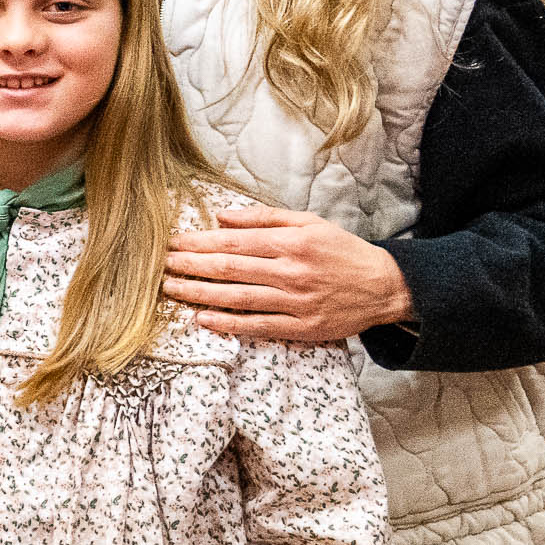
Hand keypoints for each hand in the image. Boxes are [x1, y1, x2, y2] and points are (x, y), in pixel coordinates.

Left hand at [164, 205, 414, 343]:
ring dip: (198, 294)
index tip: (172, 243)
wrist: (384, 286)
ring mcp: (296, 302)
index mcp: (292, 242)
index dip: (197, 242)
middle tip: (161, 266)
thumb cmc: (341, 251)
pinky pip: (257, 327)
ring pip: (236, 299)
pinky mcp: (301, 328)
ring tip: (171, 289)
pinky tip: (202, 319)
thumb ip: (264, 218)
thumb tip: (222, 216)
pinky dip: (227, 324)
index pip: (233, 241)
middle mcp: (291, 272)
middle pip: (229, 269)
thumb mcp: (309, 222)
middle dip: (189, 266)